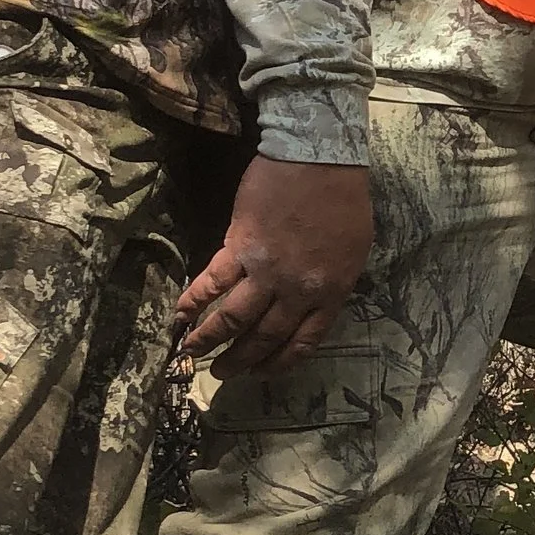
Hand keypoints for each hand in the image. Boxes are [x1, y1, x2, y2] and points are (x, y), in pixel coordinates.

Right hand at [175, 155, 373, 377]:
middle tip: (222, 375)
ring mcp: (267, 271)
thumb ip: (331, 280)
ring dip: (210, 339)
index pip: (303, 342)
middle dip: (241, 361)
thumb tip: (310, 299)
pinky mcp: (239, 248)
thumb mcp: (353, 250)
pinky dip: (194, 300)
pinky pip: (212, 282)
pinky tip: (180, 313)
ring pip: (234, 318)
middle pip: (265, 337)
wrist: (318, 159)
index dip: (279, 363)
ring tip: (192, 352)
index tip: (262, 373)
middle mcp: (297, 291)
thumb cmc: (343, 199)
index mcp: (330, 293)